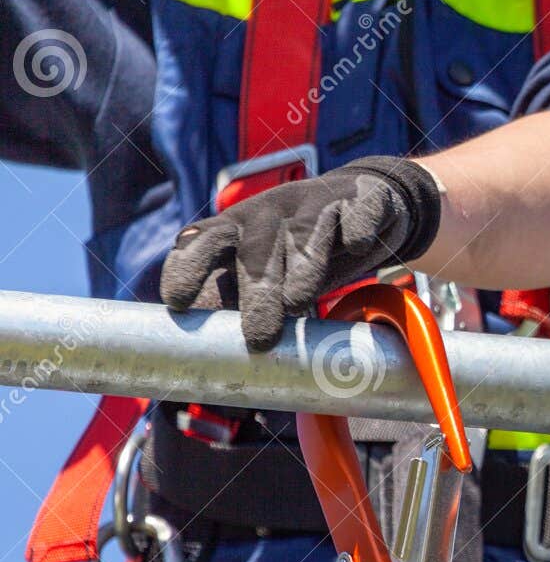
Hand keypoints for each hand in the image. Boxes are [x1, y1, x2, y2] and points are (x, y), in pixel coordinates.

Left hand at [159, 156, 442, 350]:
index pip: (202, 244)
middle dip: (254, 291)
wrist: (359, 200)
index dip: (188, 268)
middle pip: (256, 252)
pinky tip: (358, 245)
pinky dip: (356, 226)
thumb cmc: (300, 251)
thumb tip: (214, 361)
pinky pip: (356, 212)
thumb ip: (237, 301)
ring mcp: (314, 206)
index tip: (179, 302)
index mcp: (235, 231)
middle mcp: (269, 215)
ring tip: (297, 303)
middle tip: (258, 337)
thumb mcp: (264, 271)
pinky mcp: (358, 200)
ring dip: (301, 267)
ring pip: (305, 236)